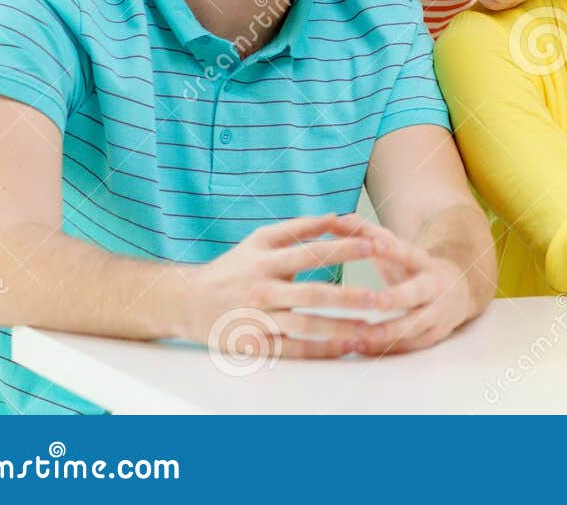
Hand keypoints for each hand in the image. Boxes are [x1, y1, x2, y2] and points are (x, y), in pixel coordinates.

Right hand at [181, 213, 383, 357]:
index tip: (374, 246)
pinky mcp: (253, 346)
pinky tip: (345, 347)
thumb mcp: (259, 240)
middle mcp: (262, 291)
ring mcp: (257, 320)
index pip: (310, 252)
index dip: (343, 249)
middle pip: (311, 293)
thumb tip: (337, 215)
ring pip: (304, 326)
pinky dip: (320, 350)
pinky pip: (292, 350)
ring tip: (370, 328)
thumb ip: (299, 228)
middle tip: (380, 297)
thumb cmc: (233, 267)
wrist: (187, 302)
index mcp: (266, 261)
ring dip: (339, 328)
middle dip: (348, 296)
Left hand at [341, 218, 481, 354]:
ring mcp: (436, 312)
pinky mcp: (433, 336)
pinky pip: (410, 346)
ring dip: (389, 331)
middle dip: (397, 297)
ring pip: (414, 325)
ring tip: (361, 334)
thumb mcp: (397, 249)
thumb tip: (335, 219)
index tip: (371, 245)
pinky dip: (386, 349)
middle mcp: (434, 286)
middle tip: (375, 301)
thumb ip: (365, 234)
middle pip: (417, 292)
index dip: (390, 249)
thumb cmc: (414, 268)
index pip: (407, 252)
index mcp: (423, 261)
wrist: (460, 291)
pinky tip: (361, 347)